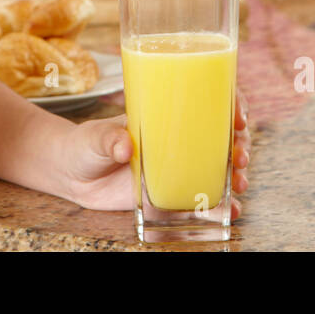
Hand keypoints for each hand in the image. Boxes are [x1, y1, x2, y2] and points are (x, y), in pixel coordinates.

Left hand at [58, 90, 250, 216]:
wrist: (73, 175)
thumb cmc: (86, 144)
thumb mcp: (95, 137)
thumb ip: (108, 139)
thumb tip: (124, 146)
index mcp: (166, 116)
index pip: (207, 102)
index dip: (231, 105)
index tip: (238, 116)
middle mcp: (179, 141)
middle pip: (223, 136)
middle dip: (241, 144)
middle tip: (241, 155)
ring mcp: (178, 168)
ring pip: (220, 167)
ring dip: (238, 174)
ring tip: (240, 183)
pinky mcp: (172, 194)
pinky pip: (203, 200)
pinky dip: (222, 206)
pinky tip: (231, 211)